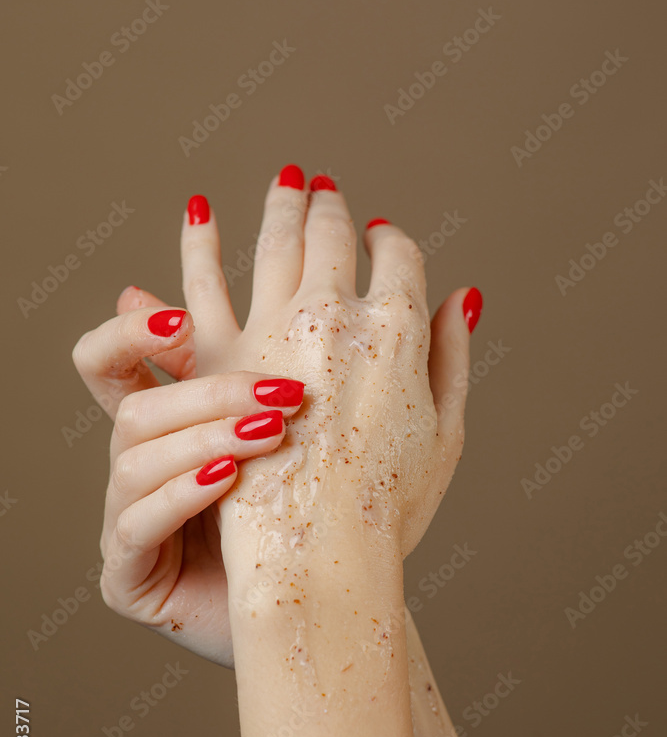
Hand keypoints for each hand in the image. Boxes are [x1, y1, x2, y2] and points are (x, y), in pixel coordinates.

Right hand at [71, 298, 303, 666]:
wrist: (306, 607)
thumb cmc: (292, 517)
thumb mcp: (275, 432)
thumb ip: (249, 371)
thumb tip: (219, 296)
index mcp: (160, 432)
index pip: (106, 365)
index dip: (129, 335)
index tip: (183, 316)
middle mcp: (134, 473)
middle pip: (133, 410)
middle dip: (208, 394)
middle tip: (280, 392)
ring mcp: (123, 525)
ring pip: (134, 460)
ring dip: (205, 439)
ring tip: (268, 434)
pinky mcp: (127, 578)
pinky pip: (137, 524)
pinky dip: (182, 494)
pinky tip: (227, 479)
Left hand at [177, 174, 480, 586]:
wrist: (320, 554)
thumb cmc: (391, 506)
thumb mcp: (446, 432)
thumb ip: (453, 357)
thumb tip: (465, 296)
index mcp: (398, 329)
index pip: (397, 257)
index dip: (389, 242)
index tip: (379, 236)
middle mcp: (336, 315)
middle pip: (333, 237)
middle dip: (330, 208)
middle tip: (322, 188)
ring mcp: (275, 332)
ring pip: (276, 243)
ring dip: (282, 206)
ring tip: (285, 181)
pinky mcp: (223, 357)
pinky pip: (202, 282)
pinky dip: (200, 242)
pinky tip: (199, 214)